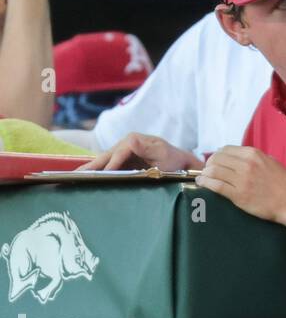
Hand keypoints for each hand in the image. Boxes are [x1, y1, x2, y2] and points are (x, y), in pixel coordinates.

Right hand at [81, 132, 202, 171]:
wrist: (180, 162)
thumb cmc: (173, 160)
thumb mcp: (162, 155)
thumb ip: (147, 149)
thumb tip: (131, 141)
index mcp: (135, 140)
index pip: (119, 152)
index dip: (111, 164)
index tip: (103, 175)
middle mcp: (126, 143)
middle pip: (106, 155)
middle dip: (92, 166)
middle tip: (76, 175)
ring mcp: (122, 151)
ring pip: (104, 161)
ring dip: (90, 169)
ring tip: (73, 177)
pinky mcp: (122, 160)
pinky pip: (107, 166)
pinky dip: (96, 172)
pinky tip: (83, 178)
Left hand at [194, 145, 285, 222]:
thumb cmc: (284, 183)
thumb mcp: (270, 162)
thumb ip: (254, 158)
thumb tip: (236, 157)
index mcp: (254, 154)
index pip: (225, 149)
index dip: (217, 155)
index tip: (215, 162)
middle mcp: (246, 164)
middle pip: (216, 159)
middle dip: (208, 164)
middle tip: (207, 171)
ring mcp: (242, 179)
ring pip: (213, 171)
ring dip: (205, 173)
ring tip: (203, 177)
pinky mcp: (239, 195)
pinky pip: (215, 185)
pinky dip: (205, 183)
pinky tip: (202, 183)